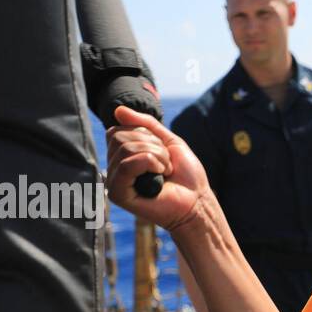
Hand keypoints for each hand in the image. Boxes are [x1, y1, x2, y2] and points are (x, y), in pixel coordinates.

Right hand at [106, 106, 211, 231]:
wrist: (197, 202)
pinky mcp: (118, 194)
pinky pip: (127, 165)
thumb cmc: (185, 175)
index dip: (145, 134)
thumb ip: (146, 124)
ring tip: (165, 171)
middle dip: (152, 145)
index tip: (162, 151)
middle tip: (165, 163)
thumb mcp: (169, 141)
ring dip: (155, 155)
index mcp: (122, 156)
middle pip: (120, 136)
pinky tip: (160, 176)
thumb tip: (117, 110)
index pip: (118, 130)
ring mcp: (114, 181)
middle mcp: (114, 168)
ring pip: (126, 148)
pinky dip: (150, 164)